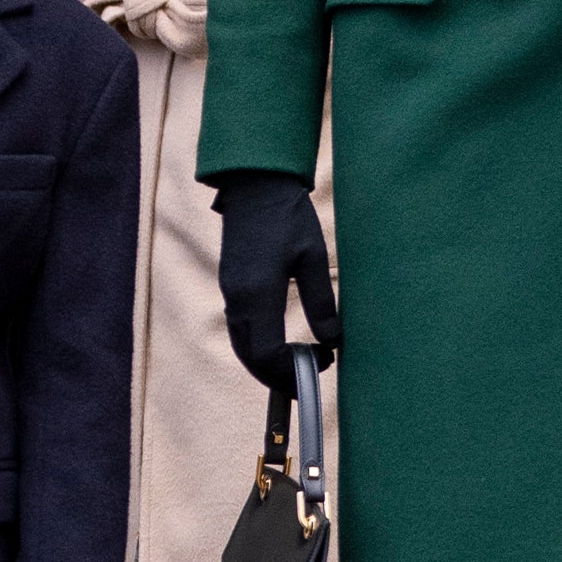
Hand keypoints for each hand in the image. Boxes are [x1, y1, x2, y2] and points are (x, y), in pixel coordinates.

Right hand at [213, 170, 339, 393]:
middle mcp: (238, 298)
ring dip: (265, 363)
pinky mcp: (229, 285)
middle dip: (278, 375)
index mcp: (258, 293)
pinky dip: (256, 346)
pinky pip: (239, 329)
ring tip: (296, 364)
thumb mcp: (312, 257)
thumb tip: (332, 341)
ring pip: (242, 345)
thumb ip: (321, 303)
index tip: (321, 363)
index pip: (268, 353)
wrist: (255, 186)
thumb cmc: (287, 217)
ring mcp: (230, 292)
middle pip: (251, 357)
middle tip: (309, 376)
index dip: (292, 370)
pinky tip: (278, 343)